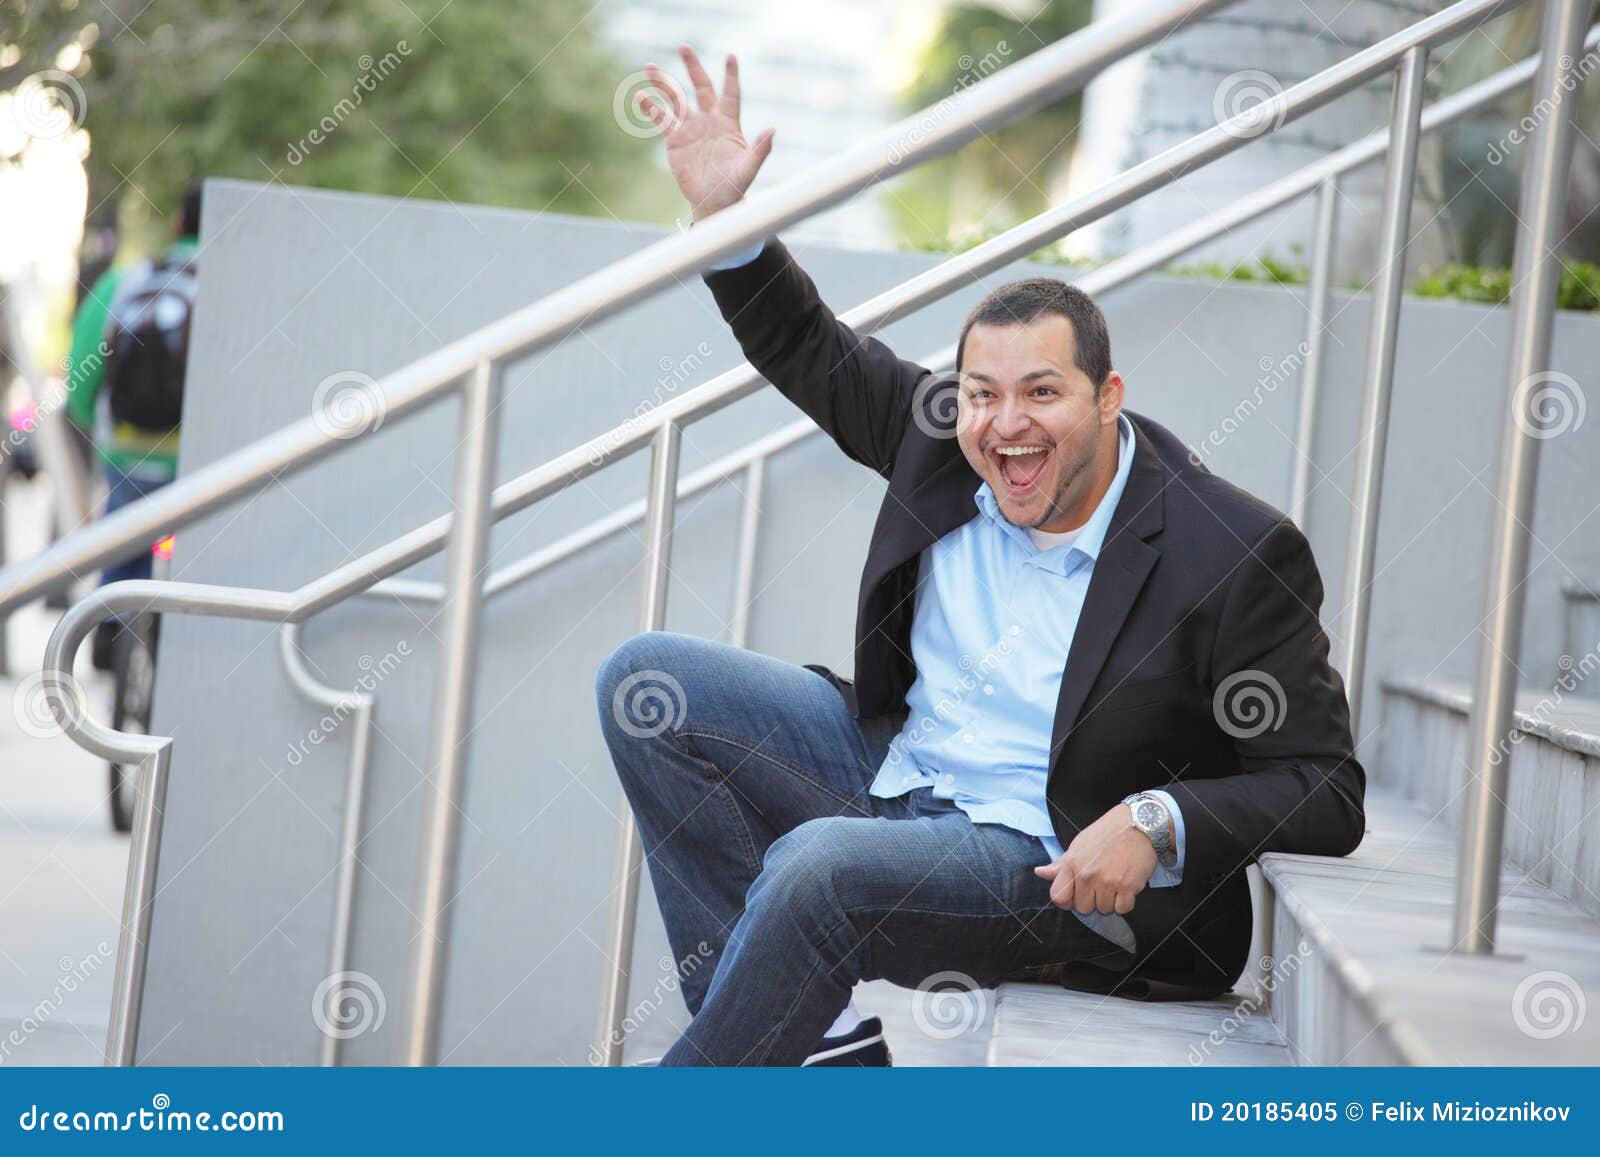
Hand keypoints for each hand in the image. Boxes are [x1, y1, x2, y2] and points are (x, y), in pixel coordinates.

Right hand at [636, 45, 774, 221]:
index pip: (730, 94)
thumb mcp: (748, 169)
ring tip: (650, 67)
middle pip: (701, 87)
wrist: (713, 200)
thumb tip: (772, 130)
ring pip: (676, 100)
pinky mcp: (674, 140)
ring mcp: (690, 128)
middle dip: (693, 67)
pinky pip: (661, 120)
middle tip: (684, 47)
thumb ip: (760, 150)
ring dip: (663, 84)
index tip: (730, 56)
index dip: (730, 76)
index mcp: (728, 124)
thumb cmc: (734, 185)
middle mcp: (708, 120)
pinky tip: (641, 98)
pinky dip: (651, 109)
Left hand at [1033, 804, 1155, 915]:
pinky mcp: (1128, 887)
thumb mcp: (1079, 844)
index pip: (1058, 896)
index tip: (1075, 896)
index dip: (1066, 900)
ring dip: (1109, 900)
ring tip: (1114, 882)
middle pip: (1083, 908)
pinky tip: (1125, 887)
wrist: (1138, 823)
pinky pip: (1122, 909)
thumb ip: (1060, 863)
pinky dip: (1125, 902)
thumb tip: (1040, 872)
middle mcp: (1087, 875)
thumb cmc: (1108, 832)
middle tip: (1100, 884)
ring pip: (1103, 909)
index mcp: (1072, 863)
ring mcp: (1108, 882)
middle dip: (1091, 900)